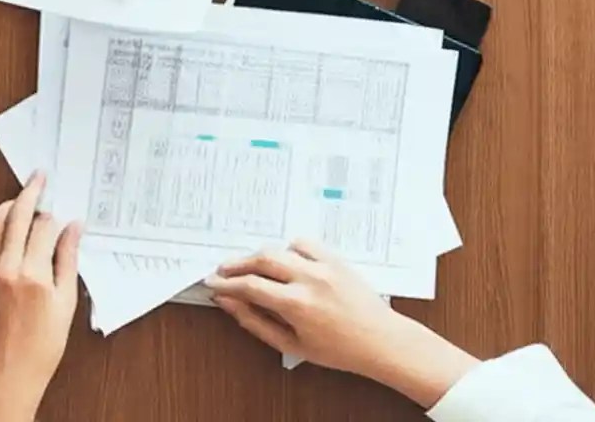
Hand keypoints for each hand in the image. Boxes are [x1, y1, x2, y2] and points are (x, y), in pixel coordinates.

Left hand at [0, 173, 82, 421]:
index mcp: (33, 275)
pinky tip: (0, 221)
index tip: (62, 211)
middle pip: (17, 213)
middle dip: (31, 191)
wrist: (9, 370)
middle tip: (40, 177)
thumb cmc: (42, 343)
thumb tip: (74, 228)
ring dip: (9, 205)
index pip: (44, 226)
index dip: (55, 216)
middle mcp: (6, 268)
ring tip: (23, 201)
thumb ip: (68, 259)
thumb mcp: (66, 302)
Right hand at [204, 239, 479, 408]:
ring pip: (279, 249)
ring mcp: (323, 266)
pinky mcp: (335, 259)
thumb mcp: (291, 344)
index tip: (213, 283)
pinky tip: (284, 260)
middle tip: (223, 270)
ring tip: (249, 266)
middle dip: (236, 264)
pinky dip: (289, 248)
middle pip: (260, 260)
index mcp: (296, 304)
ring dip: (259, 256)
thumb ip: (256, 322)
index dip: (226, 283)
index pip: (249, 286)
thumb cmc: (339, 350)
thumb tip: (230, 304)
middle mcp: (308, 279)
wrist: (381, 341)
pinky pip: (303, 243)